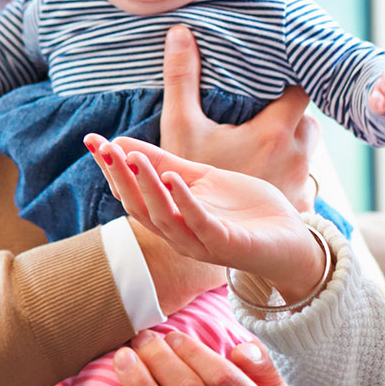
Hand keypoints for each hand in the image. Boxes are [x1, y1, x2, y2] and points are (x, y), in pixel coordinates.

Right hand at [86, 134, 325, 299]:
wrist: (292, 240)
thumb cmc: (247, 211)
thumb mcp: (203, 179)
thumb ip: (167, 162)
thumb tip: (124, 143)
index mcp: (172, 217)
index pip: (132, 194)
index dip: (111, 169)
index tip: (92, 140)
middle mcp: (180, 234)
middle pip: (139, 208)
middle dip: (120, 178)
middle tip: (105, 148)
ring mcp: (202, 242)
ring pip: (164, 218)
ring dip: (147, 187)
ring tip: (135, 158)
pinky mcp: (228, 245)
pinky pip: (200, 224)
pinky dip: (185, 202)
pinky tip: (174, 178)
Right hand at [157, 25, 315, 209]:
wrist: (201, 241)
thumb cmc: (189, 182)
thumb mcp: (181, 127)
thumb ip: (181, 78)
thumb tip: (179, 31)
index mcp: (273, 134)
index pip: (299, 93)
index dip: (289, 82)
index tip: (275, 74)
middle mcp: (296, 158)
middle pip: (308, 123)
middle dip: (292, 114)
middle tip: (269, 107)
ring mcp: (301, 184)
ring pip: (309, 152)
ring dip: (294, 143)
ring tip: (268, 138)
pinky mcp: (300, 207)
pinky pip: (307, 181)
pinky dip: (292, 173)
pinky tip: (272, 170)